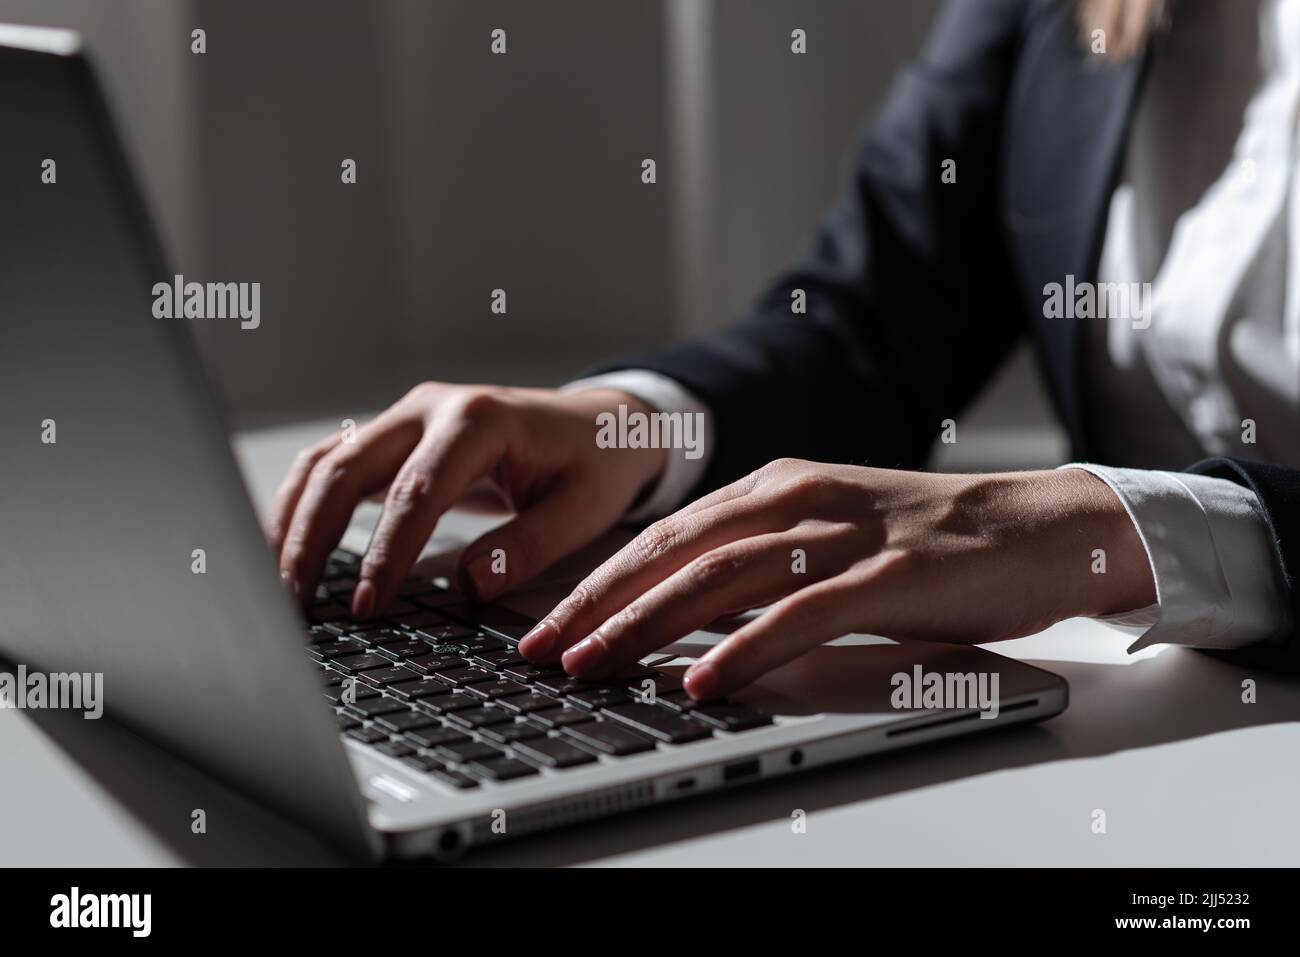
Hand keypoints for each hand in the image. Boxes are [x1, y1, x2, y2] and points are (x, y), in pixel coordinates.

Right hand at [268, 383, 665, 616]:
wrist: (598, 425)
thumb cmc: (595, 463)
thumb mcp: (583, 509)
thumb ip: (528, 547)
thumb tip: (468, 588)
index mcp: (479, 419)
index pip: (416, 491)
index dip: (386, 552)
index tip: (367, 604)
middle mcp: (431, 407)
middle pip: (346, 467)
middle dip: (312, 536)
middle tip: (295, 602)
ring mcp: (407, 416)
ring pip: (326, 461)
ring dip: (293, 520)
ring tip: (278, 584)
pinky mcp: (396, 436)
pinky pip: (334, 465)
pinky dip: (303, 505)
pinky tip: (287, 550)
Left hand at [518, 459, 1155, 699]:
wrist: (1041, 524)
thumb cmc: (929, 540)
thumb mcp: (829, 533)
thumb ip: (762, 560)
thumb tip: (686, 614)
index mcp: (776, 486)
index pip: (666, 535)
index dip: (598, 581)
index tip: (546, 623)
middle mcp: (798, 498)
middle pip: (676, 552)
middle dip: (600, 604)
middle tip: (544, 651)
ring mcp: (844, 533)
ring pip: (723, 577)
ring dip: (650, 626)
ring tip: (596, 666)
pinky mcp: (892, 572)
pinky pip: (801, 613)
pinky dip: (746, 648)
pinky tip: (705, 680)